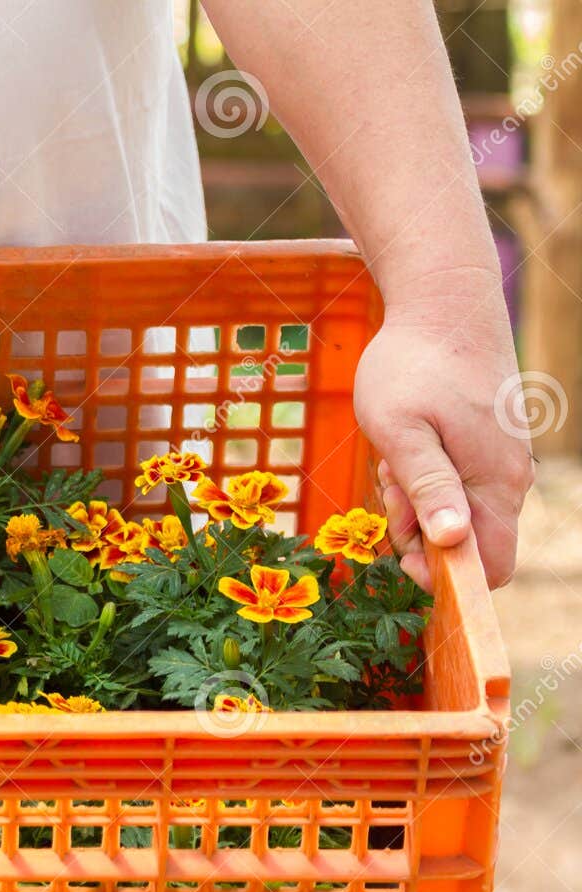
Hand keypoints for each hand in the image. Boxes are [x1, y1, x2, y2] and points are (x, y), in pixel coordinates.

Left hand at [352, 278, 532, 590]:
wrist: (444, 304)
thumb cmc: (411, 366)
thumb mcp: (400, 431)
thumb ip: (428, 487)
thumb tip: (452, 542)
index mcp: (494, 483)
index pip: (490, 568)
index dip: (445, 578)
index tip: (399, 554)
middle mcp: (511, 478)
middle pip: (470, 544)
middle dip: (422, 535)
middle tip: (390, 490)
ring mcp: (504, 459)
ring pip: (460, 511)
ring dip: (418, 500)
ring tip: (394, 457)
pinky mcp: (491, 444)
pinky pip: (460, 483)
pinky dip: (426, 476)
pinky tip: (408, 443)